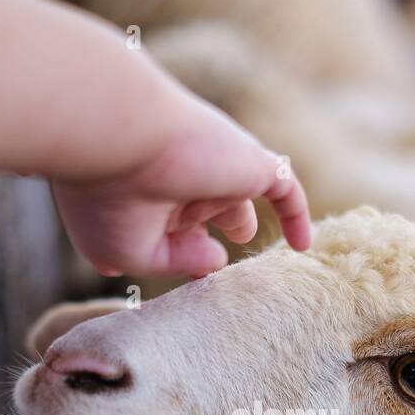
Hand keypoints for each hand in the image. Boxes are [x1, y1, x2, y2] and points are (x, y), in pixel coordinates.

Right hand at [53, 93, 310, 277]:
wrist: (124, 136)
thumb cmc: (110, 198)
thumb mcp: (127, 254)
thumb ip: (173, 263)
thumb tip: (218, 260)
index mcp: (140, 197)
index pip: (159, 224)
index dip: (167, 251)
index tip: (173, 278)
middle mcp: (175, 180)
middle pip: (196, 212)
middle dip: (200, 234)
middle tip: (206, 262)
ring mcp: (213, 171)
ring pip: (233, 201)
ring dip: (238, 221)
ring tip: (247, 243)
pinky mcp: (249, 166)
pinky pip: (283, 190)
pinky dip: (294, 215)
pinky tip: (304, 246)